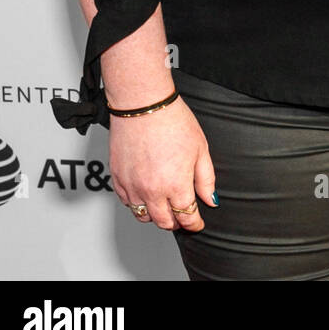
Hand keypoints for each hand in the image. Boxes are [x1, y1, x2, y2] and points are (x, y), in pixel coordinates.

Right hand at [109, 97, 216, 230]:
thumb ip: (206, 179)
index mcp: (176, 184)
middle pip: (164, 222)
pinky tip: (146, 196)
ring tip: (165, 208)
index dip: (194, 223)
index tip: (197, 223)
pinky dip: (137, 205)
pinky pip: (127, 203)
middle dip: (176, 223)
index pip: (186, 216)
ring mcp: (132, 187)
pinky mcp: (118, 179)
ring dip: (155, 217)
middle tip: (182, 218)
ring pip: (143, 216)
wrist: (144, 106)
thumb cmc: (173, 121)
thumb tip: (211, 199)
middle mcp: (152, 190)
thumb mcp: (201, 149)